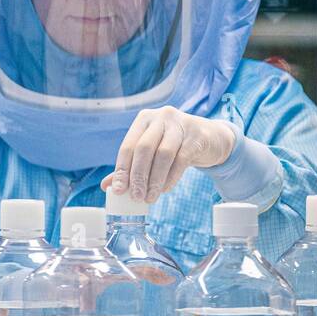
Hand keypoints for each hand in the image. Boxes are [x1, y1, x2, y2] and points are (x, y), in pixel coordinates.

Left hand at [101, 107, 235, 202]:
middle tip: (136, 197)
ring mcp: (180, 124)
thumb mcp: (152, 151)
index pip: (128, 146)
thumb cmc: (174, 145)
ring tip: (150, 198)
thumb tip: (107, 186)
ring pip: (163, 154)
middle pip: (144, 149)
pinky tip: (165, 189)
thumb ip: (130, 166)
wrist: (209, 138)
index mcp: (144, 119)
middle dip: (138, 176)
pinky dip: (171, 177)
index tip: (118, 191)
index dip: (122, 170)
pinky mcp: (196, 136)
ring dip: (155, 180)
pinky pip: (181, 159)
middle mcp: (160, 117)